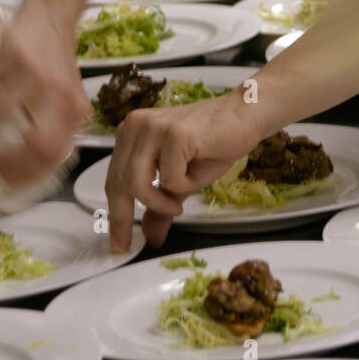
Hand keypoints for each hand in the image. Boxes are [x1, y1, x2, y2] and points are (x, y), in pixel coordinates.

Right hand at [0, 2, 89, 185]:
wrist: (53, 16)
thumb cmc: (55, 60)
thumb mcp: (67, 97)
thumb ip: (59, 126)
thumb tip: (40, 162)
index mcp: (75, 112)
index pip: (56, 156)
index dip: (29, 176)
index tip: (8, 182)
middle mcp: (62, 98)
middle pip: (39, 145)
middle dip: (8, 161)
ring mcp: (40, 77)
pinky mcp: (17, 57)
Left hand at [105, 88, 267, 252]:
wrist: (245, 117)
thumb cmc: (216, 142)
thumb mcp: (183, 180)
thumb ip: (161, 204)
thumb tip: (151, 235)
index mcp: (131, 133)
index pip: (113, 178)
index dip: (116, 214)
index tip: (118, 242)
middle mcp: (136, 126)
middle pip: (119, 183)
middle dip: (128, 218)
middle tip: (147, 239)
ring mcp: (153, 128)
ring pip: (137, 183)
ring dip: (160, 203)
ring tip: (177, 206)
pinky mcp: (174, 134)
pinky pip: (169, 179)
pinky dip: (186, 186)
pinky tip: (197, 175)